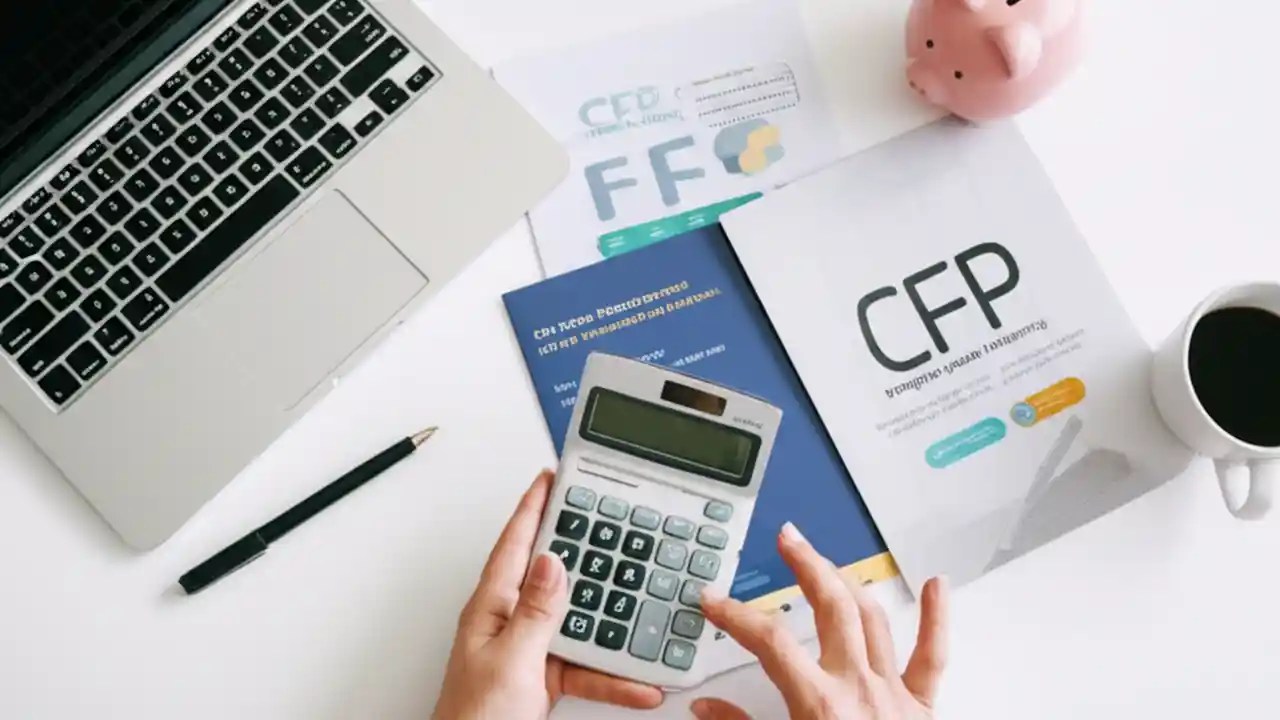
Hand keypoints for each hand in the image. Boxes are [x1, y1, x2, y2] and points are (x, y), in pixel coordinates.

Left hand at [431, 471, 663, 719]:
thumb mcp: (511, 660)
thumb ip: (535, 612)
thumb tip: (552, 563)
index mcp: (491, 607)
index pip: (514, 545)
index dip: (533, 508)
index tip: (552, 478)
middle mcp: (509, 622)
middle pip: (551, 575)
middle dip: (584, 550)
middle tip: (609, 520)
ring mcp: (528, 651)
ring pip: (578, 621)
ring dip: (610, 620)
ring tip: (639, 603)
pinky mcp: (544, 678)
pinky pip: (586, 666)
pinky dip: (613, 675)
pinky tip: (637, 680)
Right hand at [691, 523, 948, 719]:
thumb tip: (705, 710)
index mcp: (819, 705)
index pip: (769, 642)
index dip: (736, 615)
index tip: (712, 600)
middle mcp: (859, 688)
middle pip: (830, 607)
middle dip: (806, 565)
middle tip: (786, 539)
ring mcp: (895, 694)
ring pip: (873, 618)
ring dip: (849, 581)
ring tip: (828, 559)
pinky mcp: (924, 709)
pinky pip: (934, 657)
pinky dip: (937, 619)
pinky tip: (937, 586)